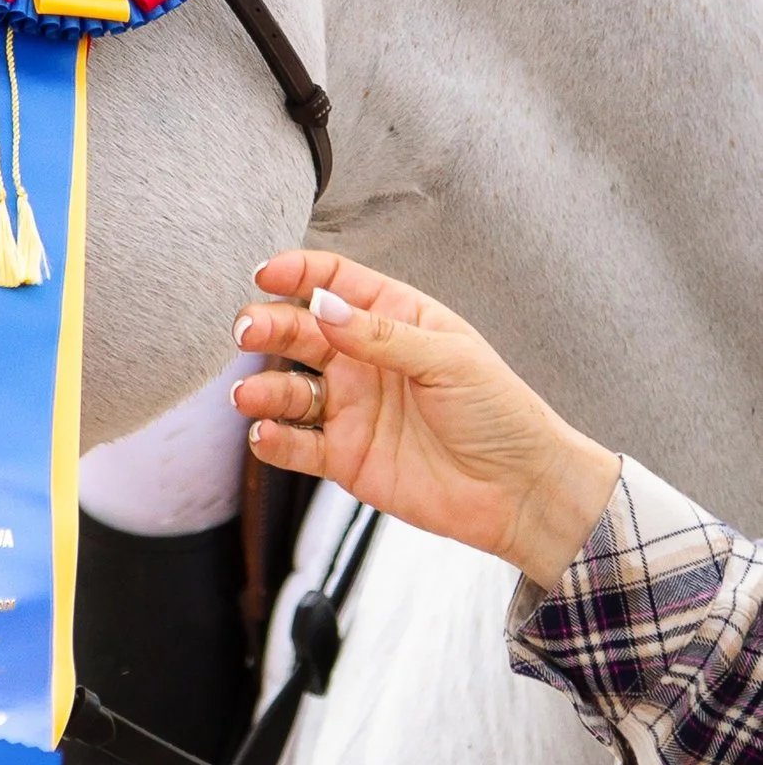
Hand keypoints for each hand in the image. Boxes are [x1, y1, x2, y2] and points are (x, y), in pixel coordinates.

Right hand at [232, 251, 618, 588]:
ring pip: (288, 390)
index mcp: (396, 321)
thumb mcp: (448, 360)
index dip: (299, 274)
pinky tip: (266, 434)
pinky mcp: (343, 457)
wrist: (519, 491)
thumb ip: (381, 334)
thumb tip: (323, 307)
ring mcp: (351, 409)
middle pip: (300, 332)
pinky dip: (273, 439)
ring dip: (261, 388)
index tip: (266, 274)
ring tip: (248, 395)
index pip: (337, 284)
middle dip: (267, 326)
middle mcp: (365, 361)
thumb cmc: (500, 414)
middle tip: (246, 330)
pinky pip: (296, 444)